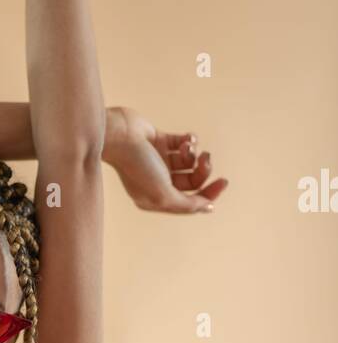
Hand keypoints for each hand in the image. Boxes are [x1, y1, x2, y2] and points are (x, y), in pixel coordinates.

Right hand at [103, 107, 228, 213]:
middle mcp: (157, 181)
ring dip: (194, 153)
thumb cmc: (137, 166)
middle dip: (203, 170)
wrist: (118, 135)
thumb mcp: (162, 193)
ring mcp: (157, 161)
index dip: (209, 194)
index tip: (223, 182)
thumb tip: (208, 208)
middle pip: (191, 180)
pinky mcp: (157, 141)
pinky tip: (187, 138)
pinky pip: (181, 142)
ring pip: (188, 161)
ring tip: (189, 146)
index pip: (190, 201)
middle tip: (206, 159)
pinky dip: (188, 140)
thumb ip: (186, 204)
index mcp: (156, 198)